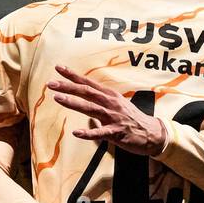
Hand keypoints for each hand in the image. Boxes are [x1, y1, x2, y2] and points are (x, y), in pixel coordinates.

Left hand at [49, 66, 166, 154]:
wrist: (153, 134)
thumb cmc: (132, 120)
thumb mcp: (118, 105)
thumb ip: (101, 101)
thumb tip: (86, 100)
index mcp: (110, 96)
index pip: (89, 83)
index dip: (73, 75)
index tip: (58, 68)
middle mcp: (111, 104)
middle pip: (86, 92)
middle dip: (68, 86)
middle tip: (51, 84)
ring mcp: (114, 118)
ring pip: (90, 108)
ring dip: (73, 103)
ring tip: (58, 98)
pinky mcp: (117, 133)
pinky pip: (100, 133)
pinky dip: (88, 133)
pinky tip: (77, 132)